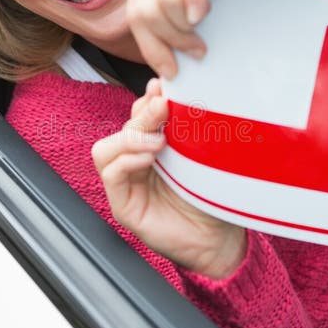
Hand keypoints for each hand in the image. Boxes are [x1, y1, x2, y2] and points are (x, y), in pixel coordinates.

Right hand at [91, 79, 246, 278]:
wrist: (220, 240)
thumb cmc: (214, 199)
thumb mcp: (203, 156)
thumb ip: (189, 128)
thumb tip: (176, 95)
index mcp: (154, 147)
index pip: (139, 114)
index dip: (147, 99)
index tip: (165, 87)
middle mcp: (137, 163)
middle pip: (125, 128)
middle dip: (143, 114)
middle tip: (165, 106)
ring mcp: (127, 184)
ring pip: (107, 148)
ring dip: (131, 137)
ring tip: (158, 140)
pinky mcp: (124, 205)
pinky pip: (111, 174)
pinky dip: (126, 161)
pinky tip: (149, 159)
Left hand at [126, 0, 306, 78]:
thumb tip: (177, 45)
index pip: (135, 10)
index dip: (149, 46)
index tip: (169, 68)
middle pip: (143, 10)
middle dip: (164, 44)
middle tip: (191, 57)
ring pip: (161, 1)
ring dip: (181, 31)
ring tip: (202, 42)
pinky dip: (194, 4)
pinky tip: (204, 15)